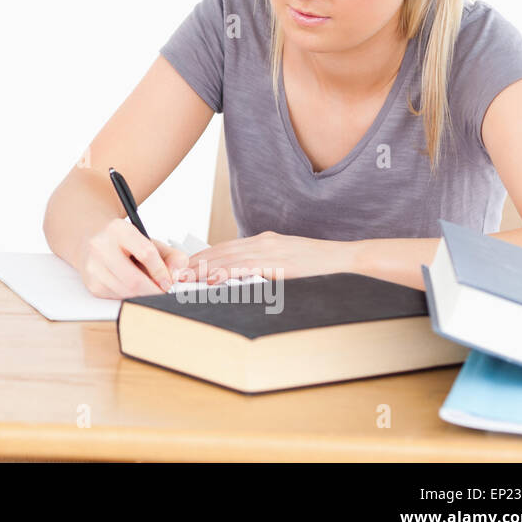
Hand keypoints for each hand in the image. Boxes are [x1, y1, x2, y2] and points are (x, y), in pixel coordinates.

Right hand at [77, 217, 190, 298]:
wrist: (91, 240)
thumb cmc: (124, 243)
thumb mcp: (148, 241)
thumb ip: (171, 255)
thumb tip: (180, 273)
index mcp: (118, 229)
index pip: (146, 253)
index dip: (162, 271)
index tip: (170, 282)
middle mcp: (101, 246)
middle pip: (134, 279)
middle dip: (154, 291)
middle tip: (164, 293)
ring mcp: (93, 266)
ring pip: (126, 292)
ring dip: (142, 296)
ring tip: (148, 288)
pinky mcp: (91, 283)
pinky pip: (117, 298)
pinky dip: (129, 297)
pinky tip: (131, 288)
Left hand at [181, 230, 352, 283]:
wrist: (345, 259)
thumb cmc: (320, 265)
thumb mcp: (288, 262)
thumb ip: (267, 266)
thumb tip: (248, 278)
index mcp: (264, 241)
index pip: (226, 248)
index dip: (204, 257)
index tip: (186, 266)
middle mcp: (263, 243)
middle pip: (222, 252)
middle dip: (197, 263)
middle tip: (176, 274)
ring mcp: (270, 251)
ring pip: (228, 259)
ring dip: (204, 269)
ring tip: (185, 278)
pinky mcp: (277, 263)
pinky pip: (246, 268)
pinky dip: (226, 273)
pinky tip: (212, 279)